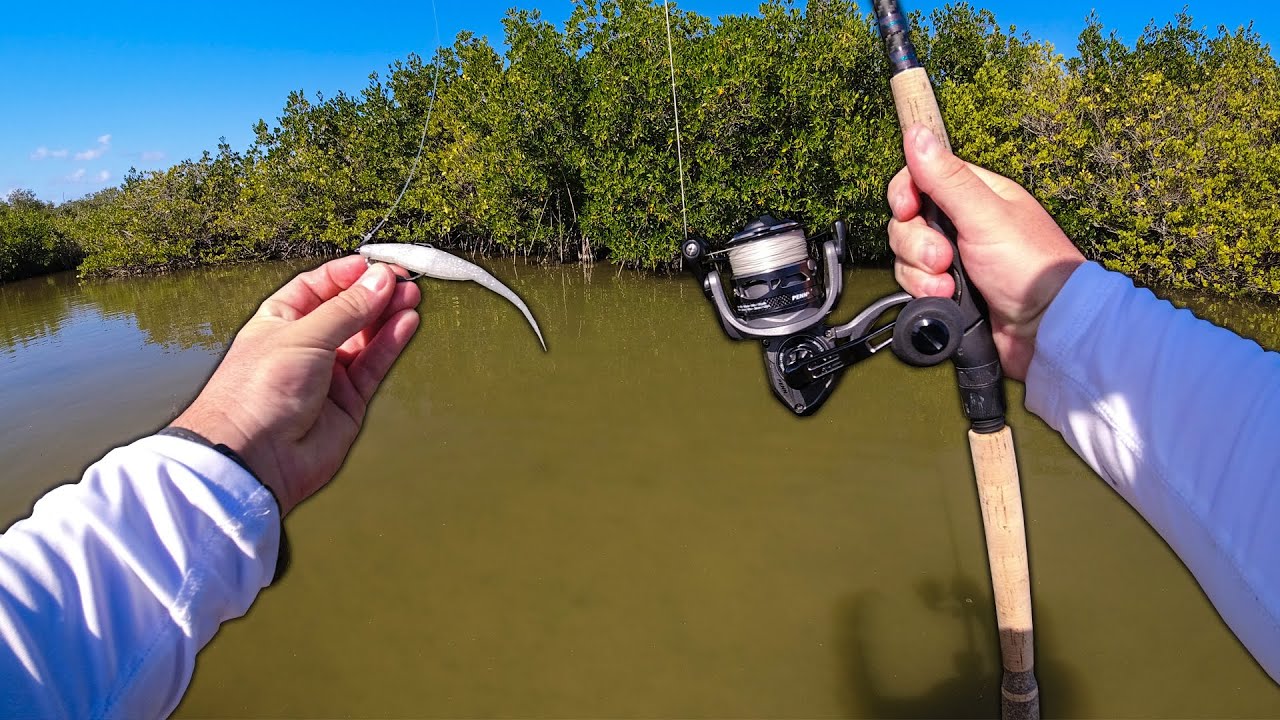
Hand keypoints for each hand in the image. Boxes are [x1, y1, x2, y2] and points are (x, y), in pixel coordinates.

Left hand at [170, 257, 420, 513]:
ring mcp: (328, 373)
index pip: (318, 287)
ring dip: (388, 314)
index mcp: (279, 322)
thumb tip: (379, 280)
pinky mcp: (349, 400)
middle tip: (403, 278)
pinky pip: (375, 364)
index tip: (377, 264)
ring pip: (366, 336)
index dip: (348, 274)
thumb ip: (347, 309)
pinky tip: (407, 322)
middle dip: (374, 292)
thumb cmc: (257, 392)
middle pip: (347, 309)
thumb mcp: (303, 336)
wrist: (254, 458)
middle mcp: (305, 345)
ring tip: (411, 294)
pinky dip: (391, 342)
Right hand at [887, 124, 1085, 380]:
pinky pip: (914, 284)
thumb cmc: (1032, 269)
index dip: (905, 194)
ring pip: (906, 256)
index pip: (919, 179)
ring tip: (949, 286)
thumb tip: (917, 133)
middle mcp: (962, 224)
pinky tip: (948, 300)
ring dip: (920, 274)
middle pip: (907, 221)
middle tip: (944, 258)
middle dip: (917, 245)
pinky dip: (925, 293)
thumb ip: (947, 178)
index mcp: (974, 195)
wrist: (1047, 330)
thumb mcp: (986, 216)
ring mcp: (954, 258)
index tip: (908, 209)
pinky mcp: (948, 289)